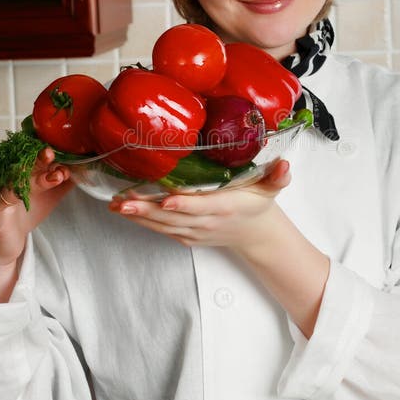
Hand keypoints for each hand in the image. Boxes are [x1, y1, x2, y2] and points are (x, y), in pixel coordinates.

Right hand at [0, 148, 72, 302]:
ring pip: (10, 189)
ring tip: (51, 178)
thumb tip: (83, 166)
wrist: (6, 239)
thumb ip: (64, 180)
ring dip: (27, 184)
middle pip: (22, 169)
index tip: (60, 150)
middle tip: (50, 154)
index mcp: (22, 174)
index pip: (33, 159)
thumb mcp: (50, 194)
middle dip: (37, 161)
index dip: (46, 154)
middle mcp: (8, 183)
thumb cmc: (27, 211)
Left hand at [108, 159, 290, 249]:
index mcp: (225, 206)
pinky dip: (140, 220)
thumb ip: (278, 176)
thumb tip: (285, 164)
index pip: (202, 206)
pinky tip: (122, 210)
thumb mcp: (272, 188)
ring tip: (114, 204)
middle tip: (122, 201)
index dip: (183, 205)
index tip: (165, 200)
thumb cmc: (257, 204)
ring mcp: (193, 231)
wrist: (255, 235)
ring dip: (136, 215)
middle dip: (146, 210)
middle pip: (173, 217)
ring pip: (161, 225)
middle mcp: (206, 221)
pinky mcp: (184, 236)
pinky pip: (159, 229)